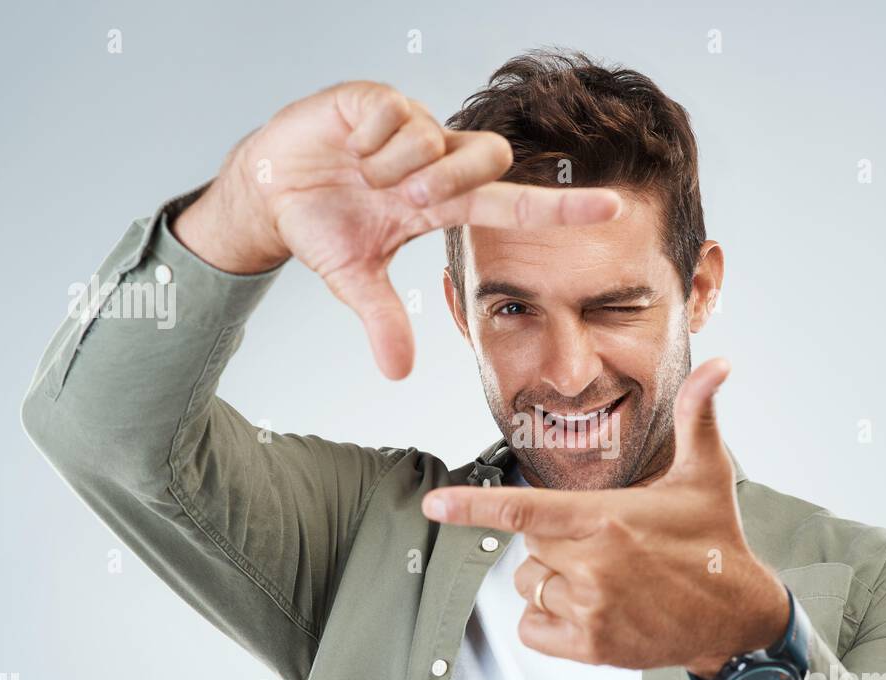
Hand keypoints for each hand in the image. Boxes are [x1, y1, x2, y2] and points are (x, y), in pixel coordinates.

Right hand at [172, 81, 622, 378]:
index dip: (564, 209)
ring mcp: (412, 126)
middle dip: (448, 184)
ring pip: (437, 139)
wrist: (269, 188)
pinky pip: (394, 114)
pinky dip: (368, 139)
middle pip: (491, 157)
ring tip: (364, 175)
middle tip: (403, 201)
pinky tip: (349, 146)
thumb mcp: (353, 279)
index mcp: (444, 203)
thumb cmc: (322, 227)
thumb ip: (383, 321)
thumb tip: (398, 375)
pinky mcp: (378, 98)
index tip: (616, 208)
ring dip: (398, 167)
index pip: (516, 205)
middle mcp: (438, 160)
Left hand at [420, 358, 792, 678]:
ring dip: (554, 581)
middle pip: (528, 546)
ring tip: (605, 578)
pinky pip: (532, 628)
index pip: (525, 510)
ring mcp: (589, 609)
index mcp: (607, 518)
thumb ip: (696, 415)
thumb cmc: (715, 540)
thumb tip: (717, 364)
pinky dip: (549, 621)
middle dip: (554, 542)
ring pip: (529, 585)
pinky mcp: (590, 646)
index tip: (434, 505)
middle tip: (604, 544)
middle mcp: (593, 564)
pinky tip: (591, 609)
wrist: (737, 616)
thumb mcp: (706, 473)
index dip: (474, 508)